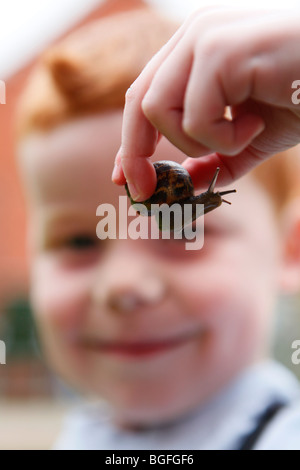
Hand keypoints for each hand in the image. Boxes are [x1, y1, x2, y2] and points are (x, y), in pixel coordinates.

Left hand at [112, 6, 299, 200]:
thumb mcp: (252, 138)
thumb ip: (216, 160)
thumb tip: (184, 185)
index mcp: (195, 51)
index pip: (143, 96)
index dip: (130, 141)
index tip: (125, 178)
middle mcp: (193, 37)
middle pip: (138, 102)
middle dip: (135, 153)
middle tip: (146, 190)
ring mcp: (204, 38)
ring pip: (159, 111)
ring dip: (199, 142)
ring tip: (244, 132)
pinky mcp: (222, 50)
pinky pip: (196, 117)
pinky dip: (224, 137)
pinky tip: (258, 121)